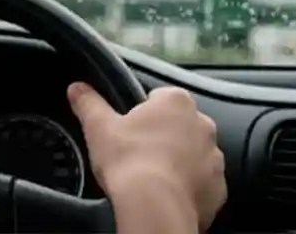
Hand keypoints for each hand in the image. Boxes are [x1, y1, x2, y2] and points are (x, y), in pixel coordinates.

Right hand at [68, 82, 225, 231]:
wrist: (155, 208)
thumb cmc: (128, 162)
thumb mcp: (99, 128)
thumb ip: (89, 103)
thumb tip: (76, 88)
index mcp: (176, 101)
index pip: (159, 99)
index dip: (142, 115)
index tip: (130, 132)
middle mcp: (203, 124)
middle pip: (180, 126)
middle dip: (164, 137)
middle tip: (139, 156)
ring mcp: (214, 156)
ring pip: (194, 155)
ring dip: (179, 162)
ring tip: (154, 179)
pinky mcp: (218, 186)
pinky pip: (203, 183)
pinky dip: (189, 188)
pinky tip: (169, 195)